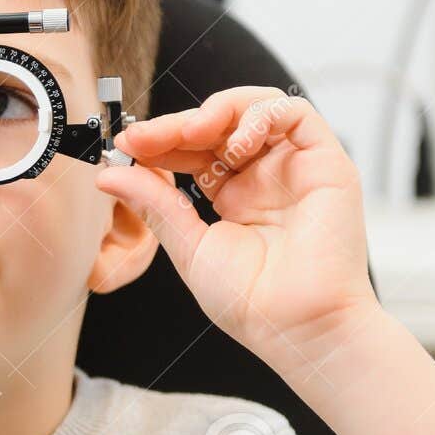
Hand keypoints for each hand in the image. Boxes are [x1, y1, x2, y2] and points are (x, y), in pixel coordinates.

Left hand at [95, 86, 434, 434]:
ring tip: (189, 133)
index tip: (126, 146)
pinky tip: (234, 143)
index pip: (193, 150)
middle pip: (218, 126)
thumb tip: (110, 174)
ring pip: (256, 109)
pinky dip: (260, 115)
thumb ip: (154, 204)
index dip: (160, 142)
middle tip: (144, 137)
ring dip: (218, 111)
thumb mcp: (189, 247)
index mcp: (232, 195)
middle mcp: (262, 176)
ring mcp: (293, 167)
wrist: (296, 325)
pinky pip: (296, 114)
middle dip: (176, 125)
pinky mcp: (325, 162)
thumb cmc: (251, 301)